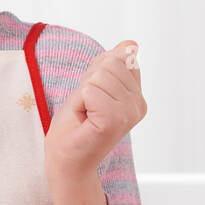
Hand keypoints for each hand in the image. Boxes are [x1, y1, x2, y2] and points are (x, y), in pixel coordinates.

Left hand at [44, 41, 145, 192]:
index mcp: (137, 96)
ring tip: (85, 115)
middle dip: (88, 83)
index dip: (95, 74)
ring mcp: (129, 114)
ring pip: (99, 76)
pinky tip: (84, 121)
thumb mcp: (92, 86)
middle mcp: (139, 105)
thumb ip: (111, 64)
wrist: (65, 160)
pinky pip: (91, 90)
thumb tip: (131, 44)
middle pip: (110, 64)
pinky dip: (79, 102)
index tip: (92, 98)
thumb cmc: (76, 126)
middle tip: (86, 108)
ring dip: (82, 95)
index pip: (118, 58)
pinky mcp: (114, 121)